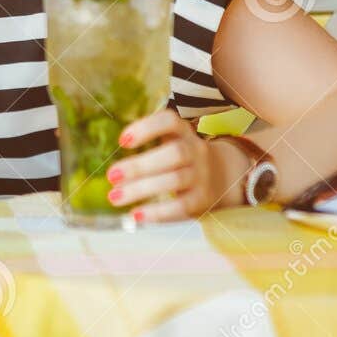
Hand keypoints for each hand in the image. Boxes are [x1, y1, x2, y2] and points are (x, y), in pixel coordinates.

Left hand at [105, 109, 249, 221]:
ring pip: (174, 181)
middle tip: (111, 175)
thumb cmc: (183, 157)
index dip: (147, 128)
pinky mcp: (202, 200)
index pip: (170, 122)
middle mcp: (196, 151)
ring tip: (114, 197)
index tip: (122, 141)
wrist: (224, 176)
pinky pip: (181, 206)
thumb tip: (114, 166)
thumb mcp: (172, 140)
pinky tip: (135, 214)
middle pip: (174, 154)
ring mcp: (201, 176)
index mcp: (184, 132)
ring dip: (141, 190)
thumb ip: (147, 143)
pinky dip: (157, 212)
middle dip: (140, 165)